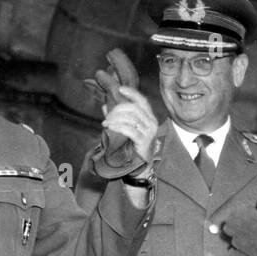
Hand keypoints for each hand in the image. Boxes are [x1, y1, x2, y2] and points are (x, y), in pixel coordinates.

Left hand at [88, 51, 146, 177]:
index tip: (119, 89)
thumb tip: (105, 105)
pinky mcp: (144, 141)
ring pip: (130, 118)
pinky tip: (109, 127)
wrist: (141, 166)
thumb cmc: (133, 146)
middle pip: (134, 108)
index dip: (131, 93)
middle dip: (118, 109)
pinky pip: (129, 129)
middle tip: (108, 116)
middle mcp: (152, 123)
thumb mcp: (126, 128)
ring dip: (115, 119)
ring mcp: (149, 132)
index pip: (142, 101)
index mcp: (150, 117)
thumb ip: (117, 116)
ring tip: (106, 123)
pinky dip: (117, 126)